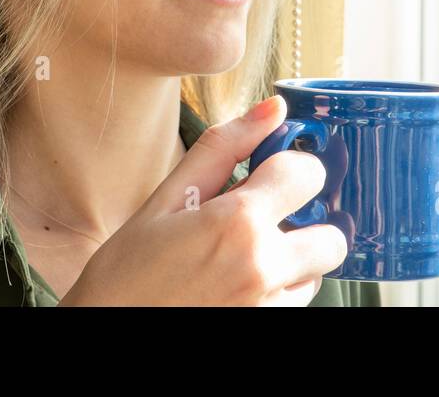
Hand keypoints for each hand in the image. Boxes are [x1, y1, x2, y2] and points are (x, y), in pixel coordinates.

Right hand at [58, 95, 346, 305]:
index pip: (307, 174)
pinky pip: (298, 302)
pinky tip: (241, 283)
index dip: (290, 167)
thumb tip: (272, 111)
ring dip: (294, 259)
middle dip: (303, 222)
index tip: (269, 173)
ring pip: (317, 272)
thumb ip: (224, 148)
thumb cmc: (127, 272)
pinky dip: (280, 289)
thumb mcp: (166, 198)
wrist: (108, 325)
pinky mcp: (268, 327)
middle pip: (330, 234)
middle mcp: (262, 267)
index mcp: (237, 223)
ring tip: (243, 256)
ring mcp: (268, 305)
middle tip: (263, 221)